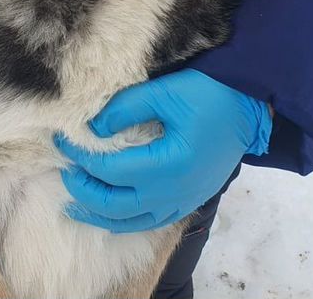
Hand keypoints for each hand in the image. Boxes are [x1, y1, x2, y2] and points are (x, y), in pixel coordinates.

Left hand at [56, 68, 271, 232]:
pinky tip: (114, 212)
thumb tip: (93, 129)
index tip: (62, 141)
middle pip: (116, 205)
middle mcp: (175, 191)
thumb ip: (126, 108)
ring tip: (76, 205)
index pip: (110, 170)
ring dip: (102, 215)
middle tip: (65, 174)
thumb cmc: (210, 94)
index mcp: (168, 165)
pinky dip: (128, 220)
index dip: (81, 158)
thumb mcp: (165, 92)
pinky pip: (153, 220)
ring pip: (133, 221)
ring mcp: (184, 199)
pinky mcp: (191, 199)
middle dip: (85, 192)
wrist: (251, 108)